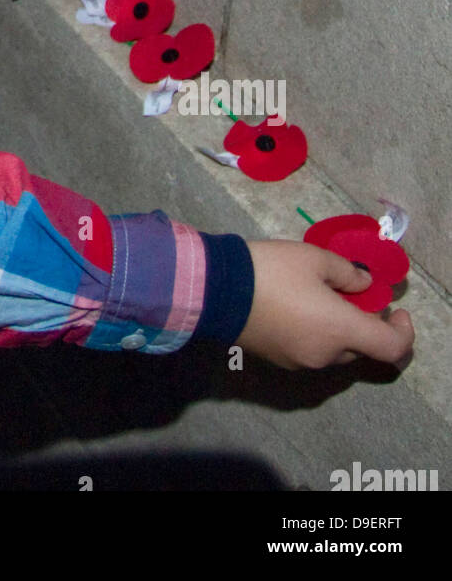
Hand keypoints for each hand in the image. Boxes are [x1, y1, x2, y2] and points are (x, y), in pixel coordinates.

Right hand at [235, 239, 413, 369]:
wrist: (215, 291)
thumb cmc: (270, 271)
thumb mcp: (313, 258)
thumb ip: (347, 274)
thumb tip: (363, 287)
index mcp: (341, 330)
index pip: (392, 347)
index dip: (404, 331)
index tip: (395, 309)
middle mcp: (326, 355)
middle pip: (362, 348)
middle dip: (363, 323)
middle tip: (349, 293)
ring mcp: (301, 362)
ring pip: (335, 350)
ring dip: (338, 329)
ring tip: (317, 297)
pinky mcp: (280, 361)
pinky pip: (311, 350)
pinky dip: (315, 334)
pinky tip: (295, 308)